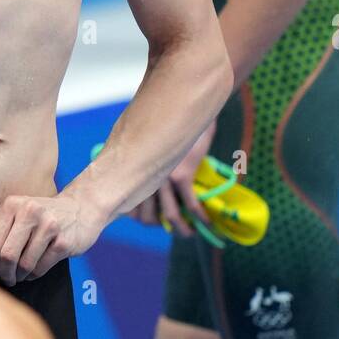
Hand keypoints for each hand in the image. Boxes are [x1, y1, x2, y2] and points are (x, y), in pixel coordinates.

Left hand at [0, 189, 102, 284]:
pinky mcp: (63, 241)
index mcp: (13, 204)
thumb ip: (3, 230)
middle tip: (6, 280)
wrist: (82, 208)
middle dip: (4, 273)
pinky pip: (40, 268)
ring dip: (20, 276)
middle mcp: (30, 212)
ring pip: (24, 264)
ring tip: (21, 275)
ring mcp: (49, 226)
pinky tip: (34, 271)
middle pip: (6, 255)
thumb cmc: (44, 216)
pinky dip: (34, 275)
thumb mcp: (21, 212)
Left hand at [129, 122, 216, 237]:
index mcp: (134, 171)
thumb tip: (150, 178)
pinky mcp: (181, 174)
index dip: (143, 219)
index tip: (157, 220)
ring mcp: (162, 176)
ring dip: (182, 230)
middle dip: (162, 226)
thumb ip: (147, 162)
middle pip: (148, 218)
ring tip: (190, 233)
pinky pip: (192, 205)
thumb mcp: (151, 143)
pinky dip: (201, 218)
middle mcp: (143, 176)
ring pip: (170, 216)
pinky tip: (208, 223)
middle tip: (176, 227)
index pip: (131, 209)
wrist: (186, 106)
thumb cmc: (170, 123)